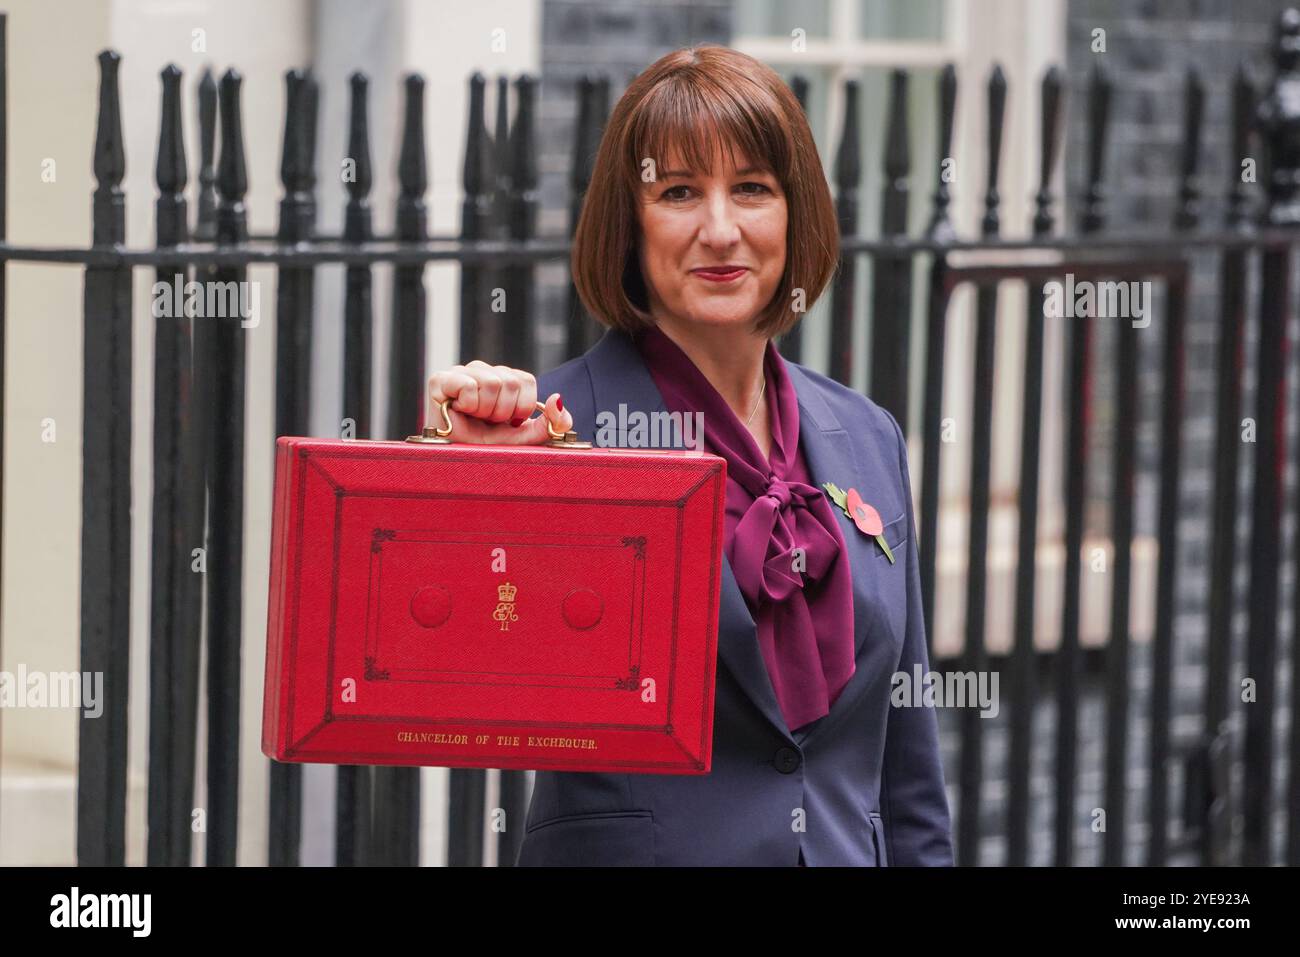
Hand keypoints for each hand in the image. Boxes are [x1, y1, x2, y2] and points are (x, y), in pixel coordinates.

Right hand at [424, 360, 572, 444]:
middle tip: (487, 422)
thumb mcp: (523, 439)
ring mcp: (462, 372)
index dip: (522, 406)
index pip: (526, 380)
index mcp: (504, 380)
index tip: (508, 422)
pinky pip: (468, 385)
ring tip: (474, 418)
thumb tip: (558, 398)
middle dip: (503, 412)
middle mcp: (484, 371)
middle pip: (511, 382)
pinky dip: (468, 405)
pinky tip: (459, 411)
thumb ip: (549, 424)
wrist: (453, 459)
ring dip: (485, 411)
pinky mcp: (441, 379)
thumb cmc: (485, 448)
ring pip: (492, 382)